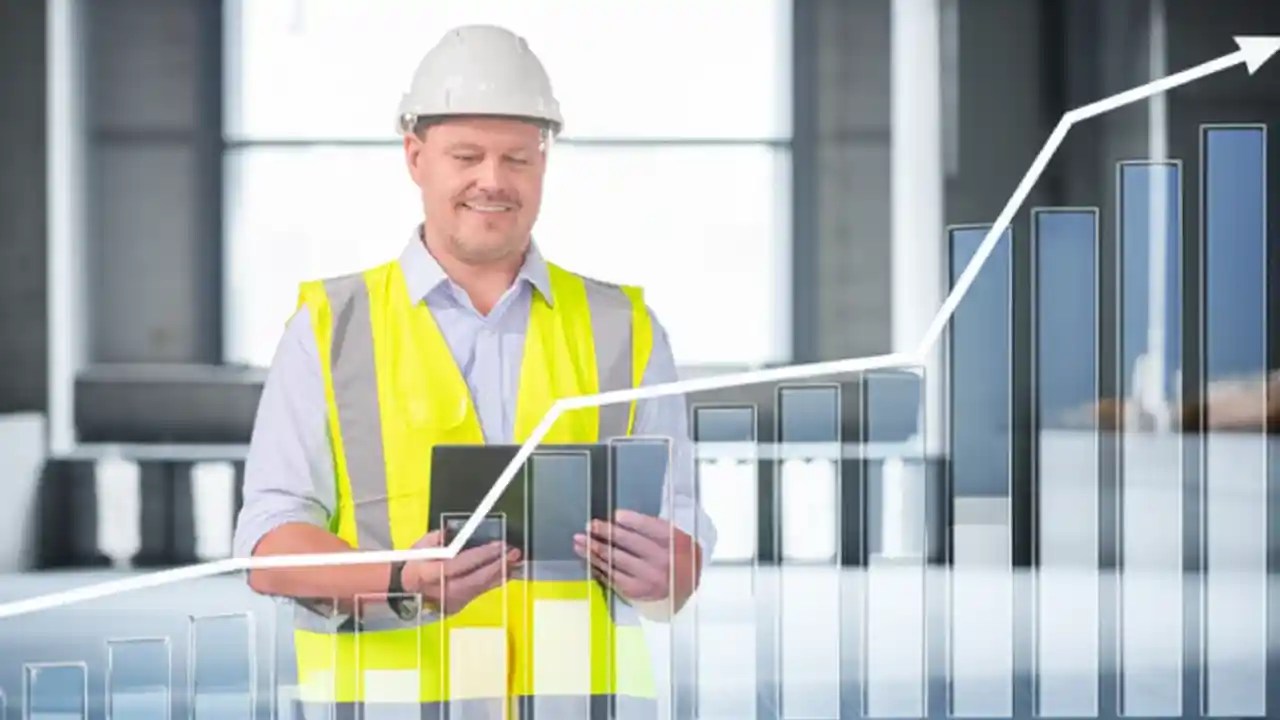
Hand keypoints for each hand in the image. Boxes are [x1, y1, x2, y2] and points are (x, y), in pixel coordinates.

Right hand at [404, 530, 521, 615]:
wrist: (405, 591)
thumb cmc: (414, 566)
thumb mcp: (419, 547)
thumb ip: (437, 538)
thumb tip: (456, 532)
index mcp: (429, 574)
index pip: (459, 565)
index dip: (480, 555)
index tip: (498, 545)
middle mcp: (442, 591)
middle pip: (475, 579)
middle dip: (498, 565)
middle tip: (513, 553)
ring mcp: (452, 601)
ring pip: (481, 588)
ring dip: (501, 573)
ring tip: (516, 561)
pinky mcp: (459, 606)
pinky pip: (481, 592)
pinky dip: (496, 581)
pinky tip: (508, 572)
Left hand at [573, 510, 700, 608]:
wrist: (685, 586)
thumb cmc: (677, 555)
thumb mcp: (674, 536)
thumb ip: (652, 528)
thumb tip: (619, 521)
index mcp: (673, 541)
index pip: (649, 527)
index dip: (631, 521)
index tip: (615, 516)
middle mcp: (661, 560)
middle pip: (627, 543)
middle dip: (605, 532)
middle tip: (590, 525)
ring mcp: (647, 578)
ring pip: (615, 561)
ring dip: (594, 550)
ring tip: (580, 542)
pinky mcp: (636, 591)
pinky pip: (612, 576)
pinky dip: (598, 566)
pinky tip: (589, 559)